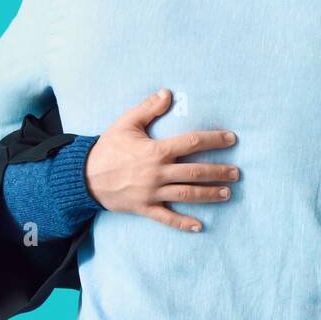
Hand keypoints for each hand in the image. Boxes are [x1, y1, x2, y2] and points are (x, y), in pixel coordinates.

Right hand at [85, 89, 238, 231]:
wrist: (83, 176)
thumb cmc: (107, 148)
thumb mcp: (126, 123)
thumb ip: (148, 108)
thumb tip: (168, 93)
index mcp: (156, 151)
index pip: (193, 142)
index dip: (214, 140)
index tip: (231, 139)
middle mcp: (158, 173)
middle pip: (195, 172)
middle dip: (218, 172)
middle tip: (236, 173)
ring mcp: (152, 193)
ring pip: (187, 195)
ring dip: (209, 195)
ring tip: (227, 194)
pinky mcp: (145, 208)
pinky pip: (167, 218)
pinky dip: (184, 224)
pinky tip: (200, 227)